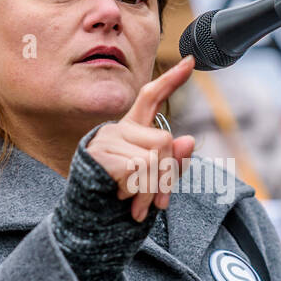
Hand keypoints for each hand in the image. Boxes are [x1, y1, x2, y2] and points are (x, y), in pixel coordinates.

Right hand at [85, 56, 196, 221]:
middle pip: (164, 141)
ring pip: (154, 159)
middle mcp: (118, 128)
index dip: (171, 79)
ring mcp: (107, 139)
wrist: (89, 219)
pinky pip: (138, 169)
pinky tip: (125, 200)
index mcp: (132, 131)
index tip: (191, 60)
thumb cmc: (123, 199)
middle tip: (160, 202)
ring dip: (152, 189)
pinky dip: (140, 192)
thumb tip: (188, 141)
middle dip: (168, 176)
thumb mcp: (155, 182)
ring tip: (139, 206)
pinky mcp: (99, 154)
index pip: (151, 97)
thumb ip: (173, 163)